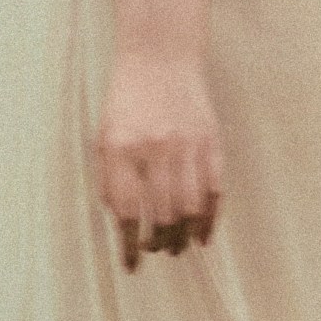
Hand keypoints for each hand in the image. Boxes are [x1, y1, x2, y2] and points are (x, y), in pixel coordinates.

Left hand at [94, 51, 223, 269]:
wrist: (160, 55)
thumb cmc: (127, 100)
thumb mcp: (105, 136)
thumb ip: (111, 180)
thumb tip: (124, 223)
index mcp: (121, 149)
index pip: (129, 212)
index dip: (131, 245)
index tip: (132, 265)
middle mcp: (155, 149)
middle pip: (163, 215)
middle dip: (160, 243)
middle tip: (157, 250)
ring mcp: (187, 145)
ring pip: (190, 208)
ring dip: (184, 236)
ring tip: (178, 247)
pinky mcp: (211, 141)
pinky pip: (215, 190)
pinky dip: (211, 218)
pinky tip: (204, 234)